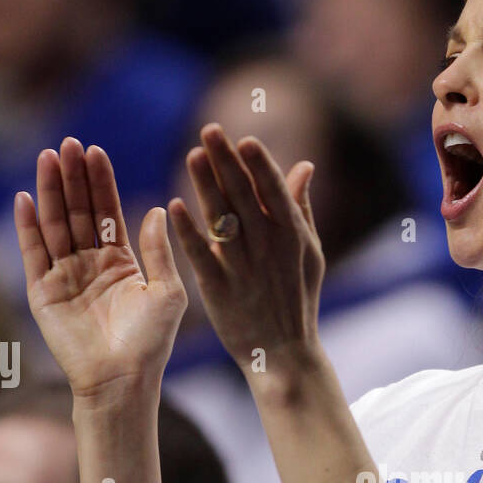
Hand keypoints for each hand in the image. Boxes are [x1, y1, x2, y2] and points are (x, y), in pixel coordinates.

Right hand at [15, 138, 187, 399]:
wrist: (123, 379)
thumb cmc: (151, 342)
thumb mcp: (167, 291)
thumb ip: (159, 251)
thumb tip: (158, 209)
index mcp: (120, 262)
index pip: (108, 212)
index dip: (101, 182)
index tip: (96, 151)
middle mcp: (90, 265)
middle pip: (79, 212)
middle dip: (74, 178)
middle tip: (69, 144)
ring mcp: (65, 276)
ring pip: (56, 225)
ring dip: (51, 191)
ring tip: (48, 158)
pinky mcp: (43, 293)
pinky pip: (33, 253)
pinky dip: (28, 226)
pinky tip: (26, 198)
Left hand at [168, 125, 324, 374]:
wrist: (284, 352)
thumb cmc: (297, 298)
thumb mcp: (309, 252)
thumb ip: (301, 207)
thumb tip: (304, 166)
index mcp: (292, 234)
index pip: (273, 190)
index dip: (258, 164)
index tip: (243, 138)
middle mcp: (269, 247)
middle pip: (245, 196)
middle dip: (227, 163)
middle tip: (209, 130)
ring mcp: (244, 268)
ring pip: (222, 220)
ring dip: (206, 187)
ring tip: (192, 155)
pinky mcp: (220, 290)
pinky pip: (201, 256)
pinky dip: (188, 232)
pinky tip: (173, 206)